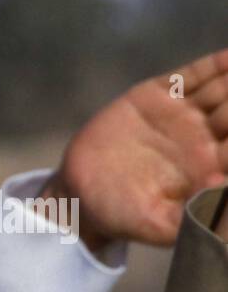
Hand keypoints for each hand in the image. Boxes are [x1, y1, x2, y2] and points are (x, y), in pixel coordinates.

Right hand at [45, 48, 227, 252]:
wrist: (79, 195)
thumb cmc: (123, 216)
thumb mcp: (161, 226)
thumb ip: (196, 215)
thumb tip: (222, 189)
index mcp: (212, 166)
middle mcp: (203, 137)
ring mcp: (182, 115)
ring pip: (223, 90)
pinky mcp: (156, 96)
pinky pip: (192, 76)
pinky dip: (214, 65)